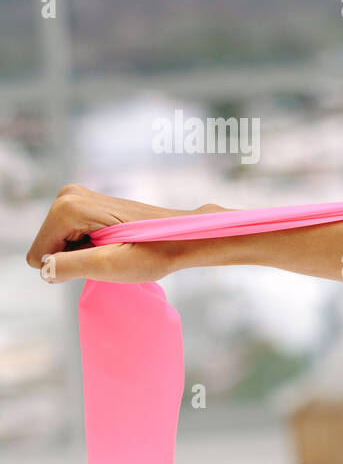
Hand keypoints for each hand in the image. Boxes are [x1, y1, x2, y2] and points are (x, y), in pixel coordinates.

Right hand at [26, 184, 231, 284]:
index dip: (70, 265)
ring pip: (59, 244)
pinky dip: (91, 245)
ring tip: (115, 247)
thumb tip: (44, 268)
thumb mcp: (110, 265)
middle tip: (112, 253)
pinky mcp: (84, 204)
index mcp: (68, 208)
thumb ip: (69, 265)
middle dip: (78, 257)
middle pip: (47, 247)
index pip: (39, 255)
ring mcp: (76, 198)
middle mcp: (67, 196)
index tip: (102, 257)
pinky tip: (114, 242)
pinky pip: (71, 238)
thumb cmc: (153, 252)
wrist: (182, 236)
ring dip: (86, 253)